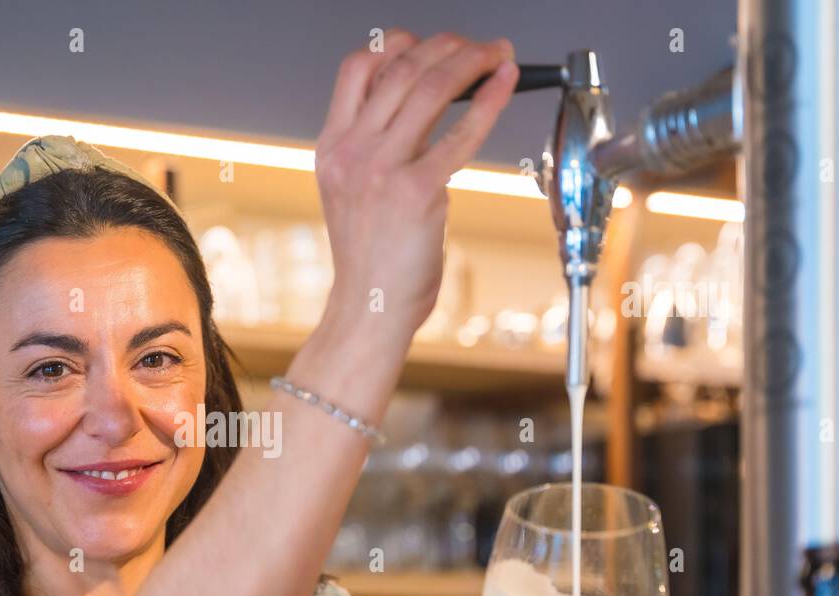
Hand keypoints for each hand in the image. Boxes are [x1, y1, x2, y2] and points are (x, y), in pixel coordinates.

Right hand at [315, 29, 517, 340]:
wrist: (368, 308)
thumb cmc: (371, 257)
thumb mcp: (353, 192)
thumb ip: (375, 149)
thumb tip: (420, 108)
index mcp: (332, 148)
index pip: (357, 69)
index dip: (397, 45)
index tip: (431, 47)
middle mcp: (351, 151)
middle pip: (400, 68)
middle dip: (448, 46)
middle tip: (479, 46)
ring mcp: (381, 170)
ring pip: (431, 88)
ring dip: (472, 60)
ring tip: (498, 55)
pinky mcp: (417, 191)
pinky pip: (461, 132)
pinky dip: (490, 99)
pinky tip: (506, 82)